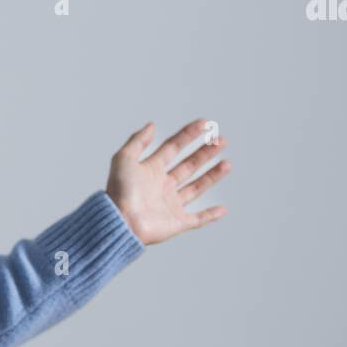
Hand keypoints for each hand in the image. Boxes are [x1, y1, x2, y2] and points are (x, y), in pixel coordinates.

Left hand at [105, 119, 230, 245]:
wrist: (121, 220)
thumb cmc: (119, 191)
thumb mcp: (124, 158)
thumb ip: (138, 141)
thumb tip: (151, 125)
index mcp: (151, 170)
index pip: (173, 147)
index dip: (188, 135)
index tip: (204, 124)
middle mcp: (162, 186)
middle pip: (189, 165)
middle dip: (205, 153)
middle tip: (221, 141)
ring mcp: (170, 204)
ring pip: (196, 188)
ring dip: (212, 176)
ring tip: (227, 163)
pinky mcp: (176, 222)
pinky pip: (197, 219)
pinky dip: (210, 216)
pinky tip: (223, 209)